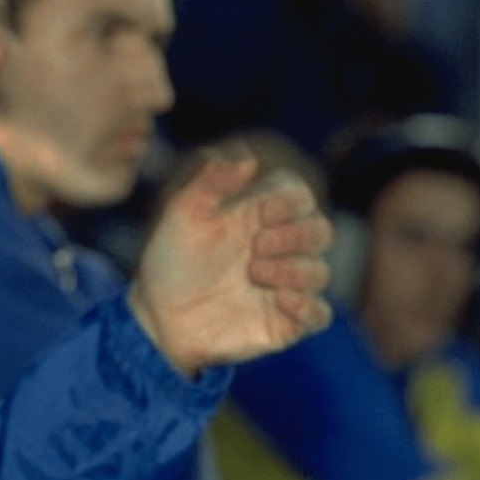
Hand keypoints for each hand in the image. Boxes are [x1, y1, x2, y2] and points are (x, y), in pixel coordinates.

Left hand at [129, 145, 332, 376]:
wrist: (159, 312)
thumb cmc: (172, 257)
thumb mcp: (184, 212)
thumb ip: (211, 181)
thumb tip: (247, 159)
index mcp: (258, 215)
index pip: (299, 195)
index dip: (292, 200)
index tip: (262, 211)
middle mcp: (278, 247)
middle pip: (321, 230)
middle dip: (295, 235)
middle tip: (255, 246)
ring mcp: (284, 284)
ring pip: (320, 272)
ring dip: (293, 270)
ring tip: (253, 272)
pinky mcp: (285, 321)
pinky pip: (320, 315)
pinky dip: (308, 307)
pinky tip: (280, 300)